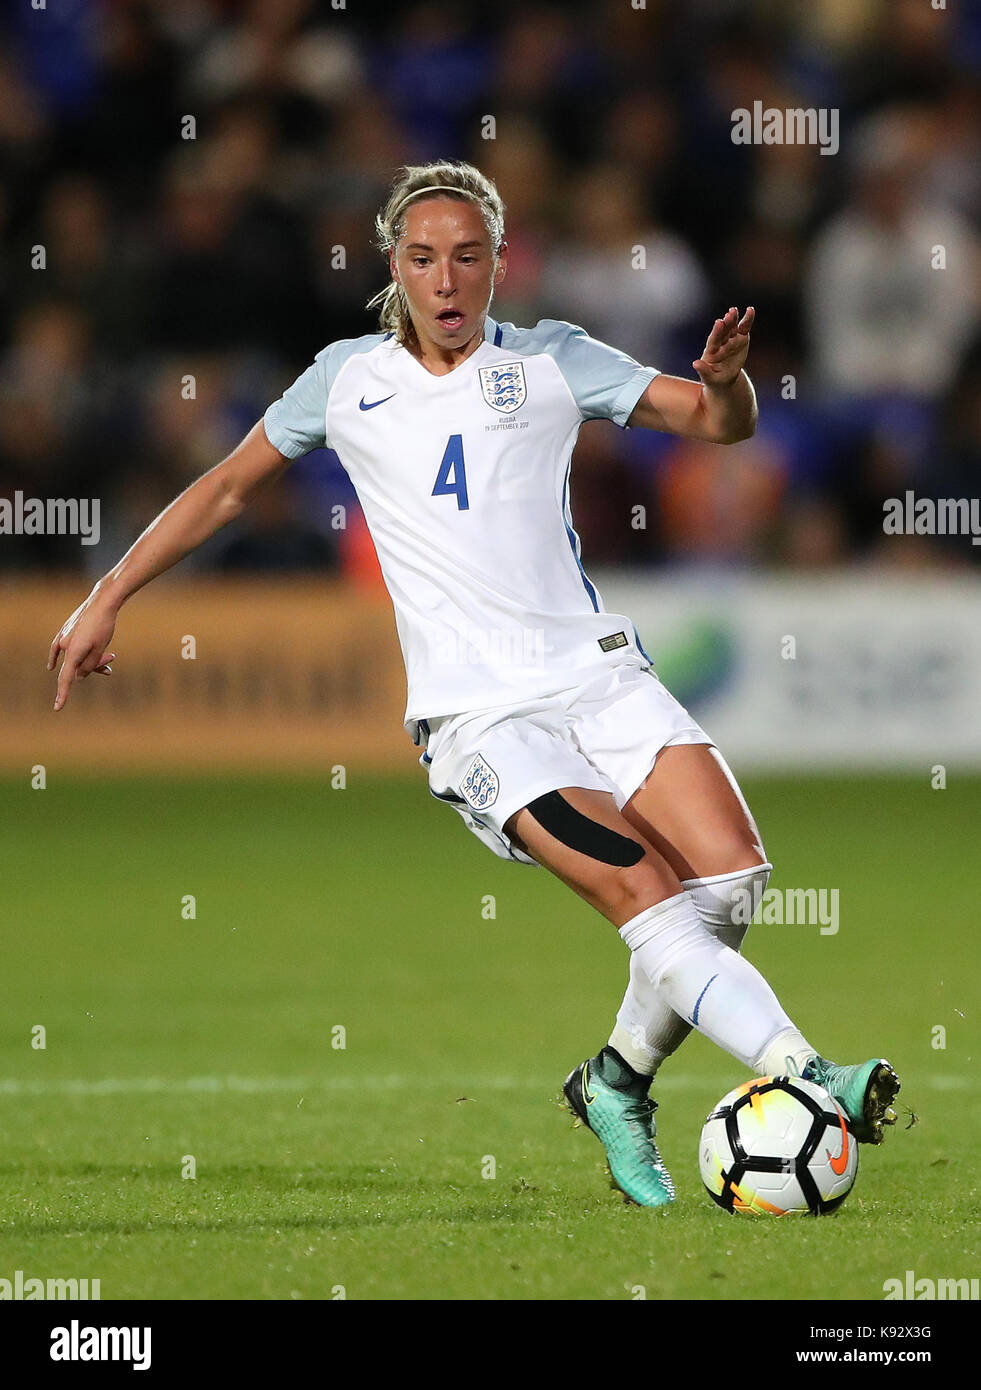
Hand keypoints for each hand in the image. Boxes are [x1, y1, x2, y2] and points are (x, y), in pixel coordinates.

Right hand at [48, 594, 117, 711]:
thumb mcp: (100, 649)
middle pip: (77, 666)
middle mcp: (64, 645)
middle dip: (95, 667)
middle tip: (113, 659)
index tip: (57, 708)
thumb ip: (90, 665)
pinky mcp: (65, 630)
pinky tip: (51, 666)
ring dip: (91, 659)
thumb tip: (78, 677)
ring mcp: (63, 637)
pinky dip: (62, 657)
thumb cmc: (104, 625)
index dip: (63, 694)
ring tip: (111, 657)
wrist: (102, 602)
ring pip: (75, 657)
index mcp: (73, 652)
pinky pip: (60, 648)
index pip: (67, 679)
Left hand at [692, 306, 754, 387]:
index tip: (719, 322)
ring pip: (732, 327)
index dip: (717, 332)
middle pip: (723, 331)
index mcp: (712, 351)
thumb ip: (703, 371)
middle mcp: (720, 342)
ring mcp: (731, 339)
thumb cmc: (715, 380)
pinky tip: (750, 310)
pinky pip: (744, 327)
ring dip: (733, 319)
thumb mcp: (709, 379)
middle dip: (726, 323)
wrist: (726, 379)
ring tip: (734, 310)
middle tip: (729, 314)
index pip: (714, 340)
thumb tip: (695, 363)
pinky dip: (748, 319)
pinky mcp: (741, 338)